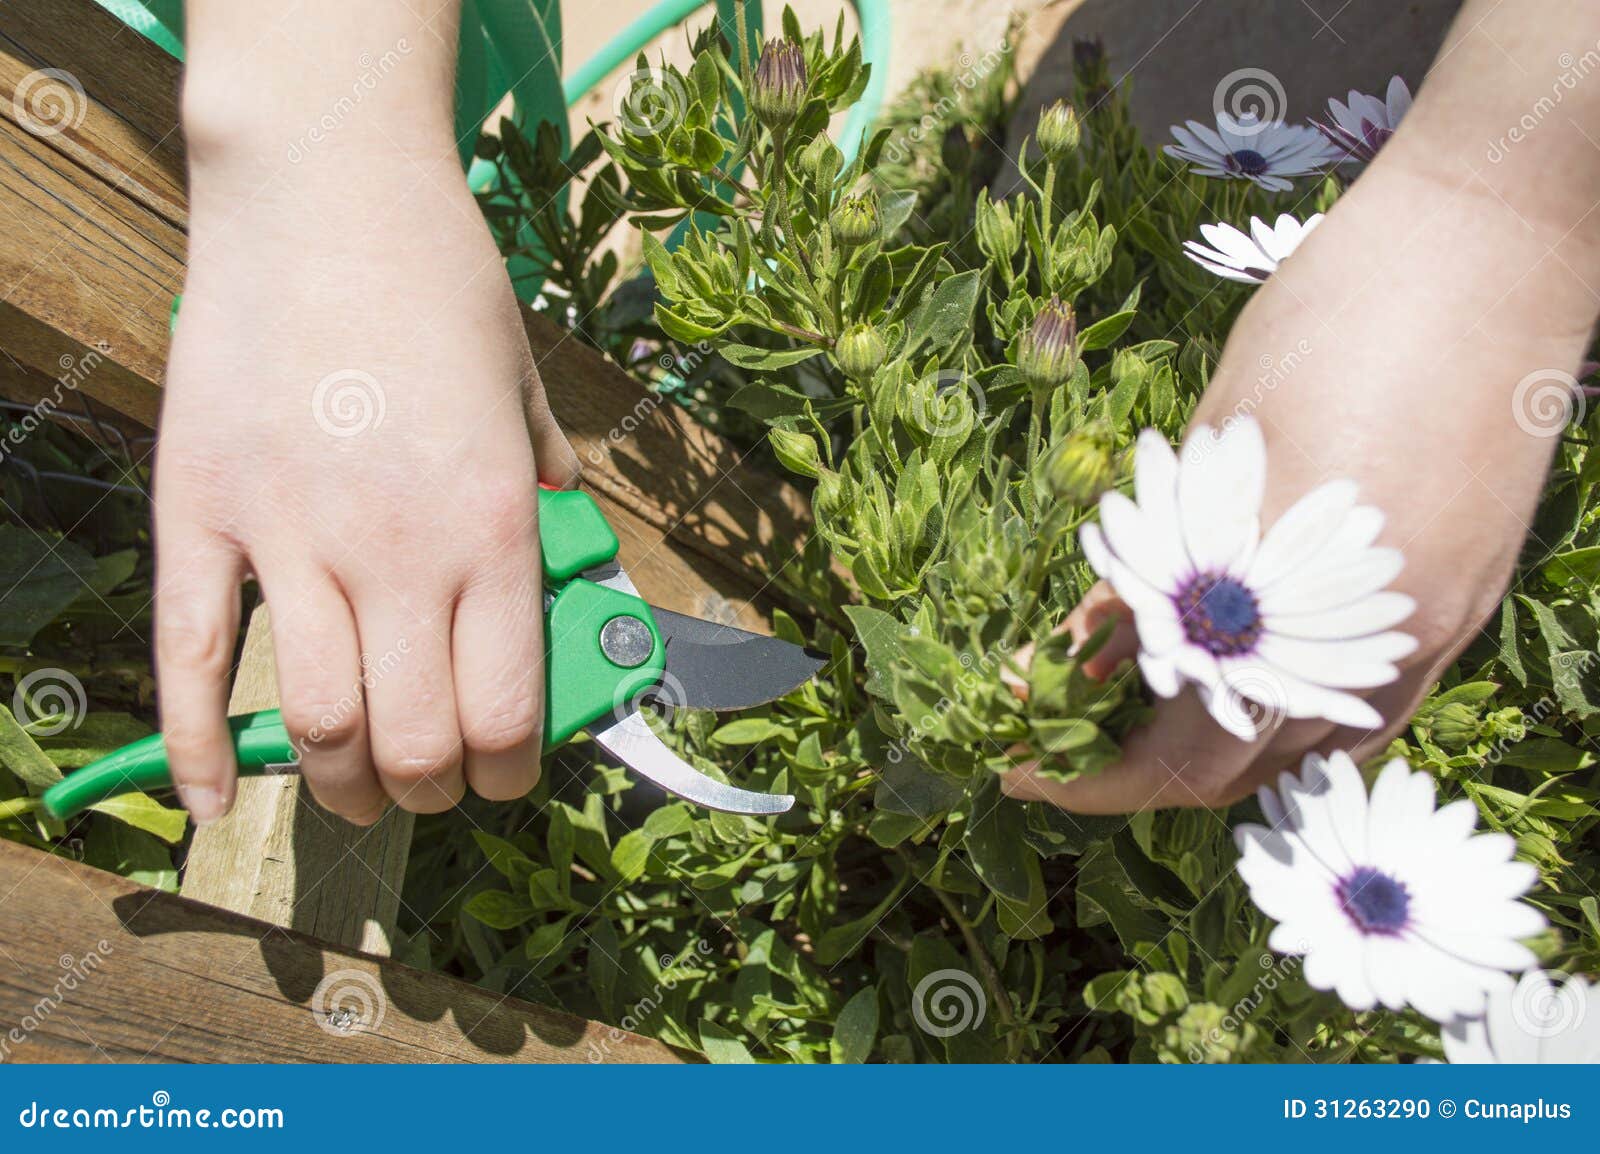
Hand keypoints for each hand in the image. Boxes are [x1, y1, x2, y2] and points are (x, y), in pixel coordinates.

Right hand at [155, 60, 577, 823]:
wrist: (325, 189)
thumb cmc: (440, 279)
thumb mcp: (527, 385)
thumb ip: (546, 479)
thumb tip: (564, 535)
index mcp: (493, 526)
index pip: (505, 712)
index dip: (509, 773)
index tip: (504, 777)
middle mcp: (398, 549)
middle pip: (414, 740)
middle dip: (430, 791)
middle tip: (432, 788)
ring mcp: (291, 534)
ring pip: (317, 719)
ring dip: (340, 783)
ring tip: (354, 792)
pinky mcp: (203, 510)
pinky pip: (190, 659)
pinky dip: (196, 748)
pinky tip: (217, 800)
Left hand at [1005, 147, 1594, 811]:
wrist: (1496, 246)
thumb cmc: (1331, 318)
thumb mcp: (1205, 445)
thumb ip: (1145, 570)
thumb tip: (1079, 655)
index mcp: (1287, 597)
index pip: (1175, 748)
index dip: (1084, 776)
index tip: (1017, 762)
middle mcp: (1368, 641)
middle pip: (1235, 771)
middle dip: (1134, 771)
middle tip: (1060, 735)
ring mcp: (1426, 630)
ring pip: (1303, 752)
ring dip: (1212, 749)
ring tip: (1137, 704)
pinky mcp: (1462, 605)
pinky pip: (1364, 710)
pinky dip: (1285, 718)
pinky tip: (1234, 677)